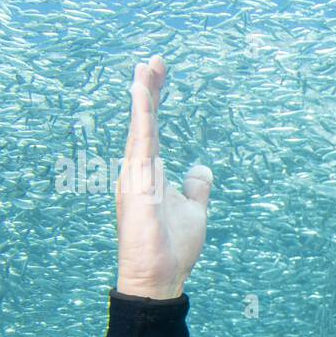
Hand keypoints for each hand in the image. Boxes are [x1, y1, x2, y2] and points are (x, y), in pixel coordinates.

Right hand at [114, 55, 211, 299]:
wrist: (159, 278)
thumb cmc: (172, 248)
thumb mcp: (193, 210)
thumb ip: (196, 187)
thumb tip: (201, 167)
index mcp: (149, 173)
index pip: (152, 129)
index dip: (155, 101)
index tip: (160, 72)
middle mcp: (138, 170)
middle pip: (144, 122)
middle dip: (149, 90)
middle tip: (156, 59)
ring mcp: (134, 175)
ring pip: (140, 127)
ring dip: (144, 95)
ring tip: (148, 66)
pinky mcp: (137, 184)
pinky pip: (140, 142)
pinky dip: (142, 115)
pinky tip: (143, 92)